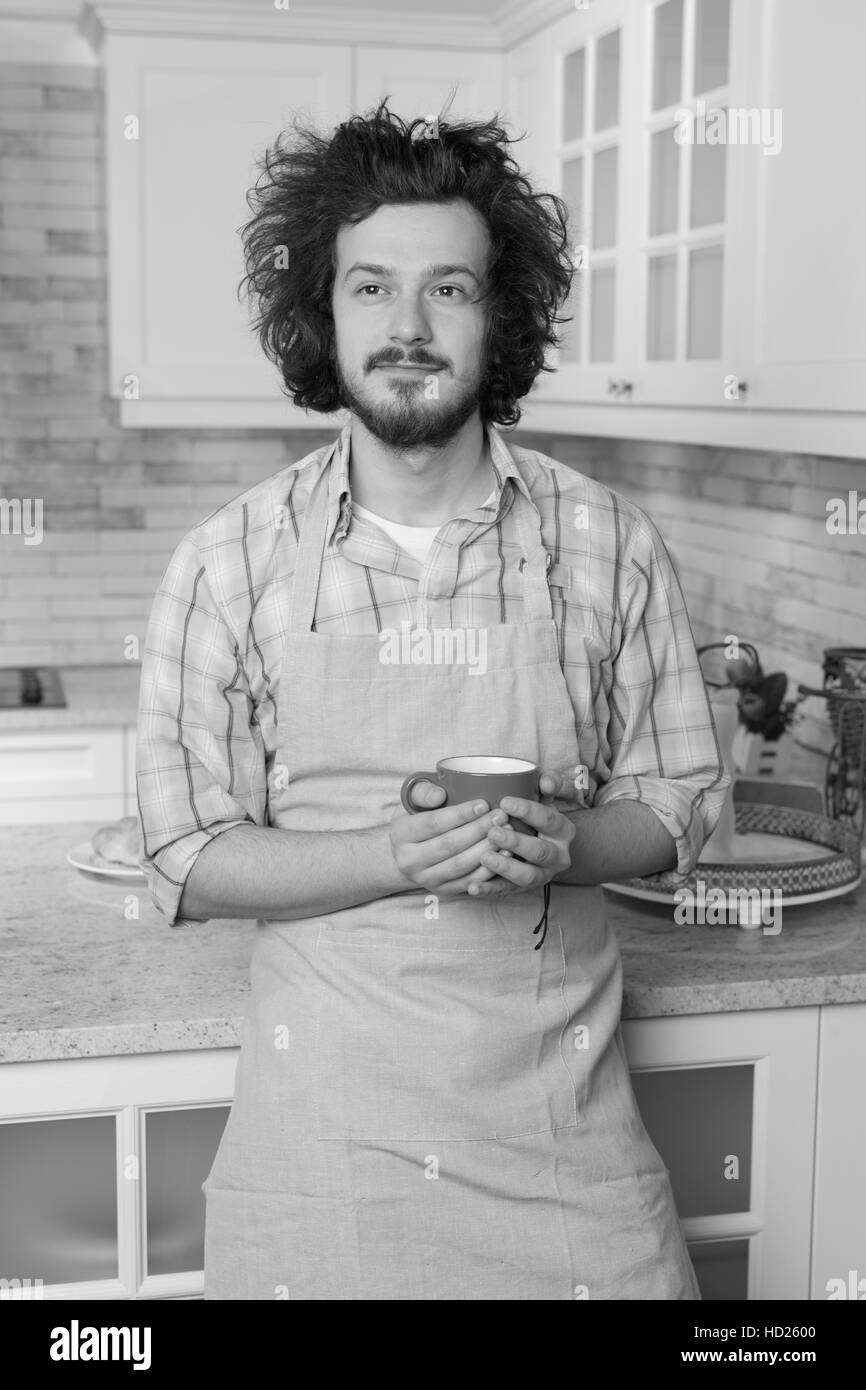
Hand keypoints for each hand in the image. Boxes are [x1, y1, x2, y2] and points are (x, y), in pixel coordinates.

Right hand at [388, 781, 508, 896]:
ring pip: (461, 865)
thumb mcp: (412, 798)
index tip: (484, 804)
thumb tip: (440, 795)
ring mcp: (426, 879)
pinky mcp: (443, 890)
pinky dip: (489, 869)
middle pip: (449, 845)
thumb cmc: (418, 816)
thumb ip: (423, 791)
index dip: (460, 814)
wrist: (410, 851)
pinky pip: (469, 881)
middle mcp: (409, 861)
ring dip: (487, 849)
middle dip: (479, 830)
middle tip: (501, 817)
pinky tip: (506, 853)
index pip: (434, 823)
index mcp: (400, 834)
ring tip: (507, 832)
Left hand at [467, 769, 578, 898]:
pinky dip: (489, 890)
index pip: (548, 820)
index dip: (527, 811)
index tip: (505, 802)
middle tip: (493, 831)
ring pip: (527, 876)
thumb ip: (551, 784)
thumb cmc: (540, 817)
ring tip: (484, 857)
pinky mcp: (523, 888)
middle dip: (516, 842)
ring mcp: (541, 875)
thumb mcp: (548, 798)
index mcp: (563, 831)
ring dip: (505, 868)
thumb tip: (546, 781)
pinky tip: (472, 887)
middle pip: (539, 852)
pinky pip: (507, 891)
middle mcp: (557, 856)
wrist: (548, 848)